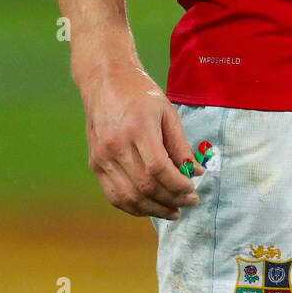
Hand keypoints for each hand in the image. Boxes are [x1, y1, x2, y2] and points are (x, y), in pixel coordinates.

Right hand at [78, 61, 202, 219]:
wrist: (105, 81)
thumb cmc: (141, 94)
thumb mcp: (168, 113)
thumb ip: (181, 146)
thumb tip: (196, 172)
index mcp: (137, 129)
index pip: (159, 169)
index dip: (178, 185)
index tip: (193, 189)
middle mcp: (116, 146)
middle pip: (145, 186)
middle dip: (171, 200)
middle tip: (190, 202)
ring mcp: (102, 157)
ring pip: (128, 197)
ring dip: (154, 210)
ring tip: (174, 211)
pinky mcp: (95, 164)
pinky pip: (114, 195)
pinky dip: (134, 207)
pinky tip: (151, 207)